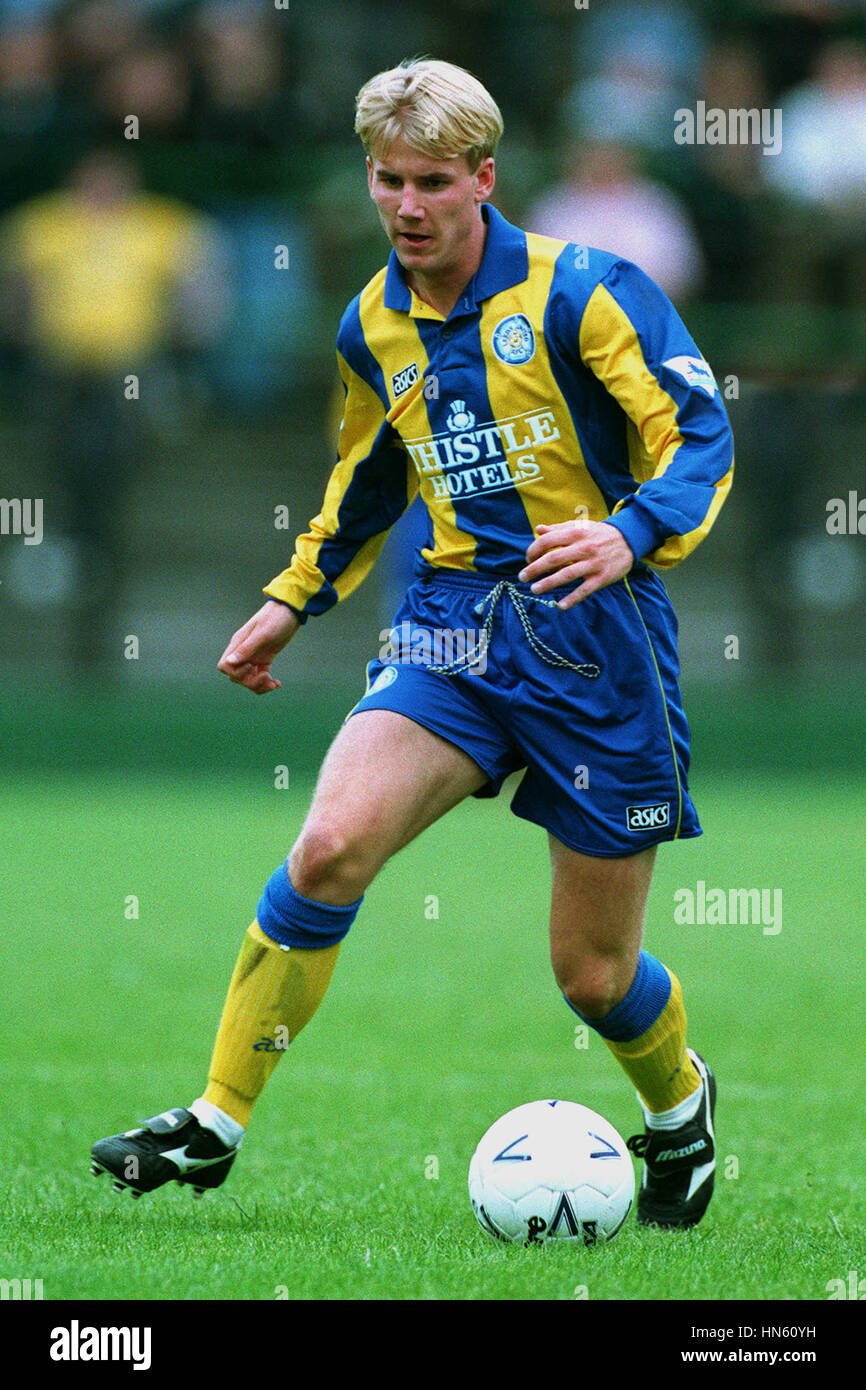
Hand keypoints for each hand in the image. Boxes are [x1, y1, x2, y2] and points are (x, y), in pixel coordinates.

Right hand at [217, 600, 299, 693]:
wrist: (291, 611)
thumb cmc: (276, 618)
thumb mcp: (262, 634)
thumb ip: (246, 649)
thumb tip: (229, 662)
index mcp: (238, 644)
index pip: (224, 666)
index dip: (235, 673)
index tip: (250, 667)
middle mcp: (244, 652)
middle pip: (237, 676)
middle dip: (250, 682)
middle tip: (266, 675)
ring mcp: (254, 656)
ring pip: (249, 678)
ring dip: (259, 685)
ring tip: (274, 683)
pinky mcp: (265, 658)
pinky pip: (261, 676)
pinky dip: (267, 682)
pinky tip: (277, 683)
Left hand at [519, 520, 633, 609]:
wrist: (630, 539)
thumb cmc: (599, 534)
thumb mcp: (580, 526)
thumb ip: (558, 528)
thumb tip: (538, 529)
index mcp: (575, 533)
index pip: (548, 541)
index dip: (533, 551)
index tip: (528, 560)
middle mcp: (583, 548)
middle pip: (553, 559)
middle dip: (534, 569)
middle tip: (522, 577)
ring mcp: (593, 564)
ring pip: (567, 575)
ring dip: (548, 583)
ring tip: (535, 590)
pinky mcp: (603, 578)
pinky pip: (585, 590)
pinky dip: (572, 599)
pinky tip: (560, 606)